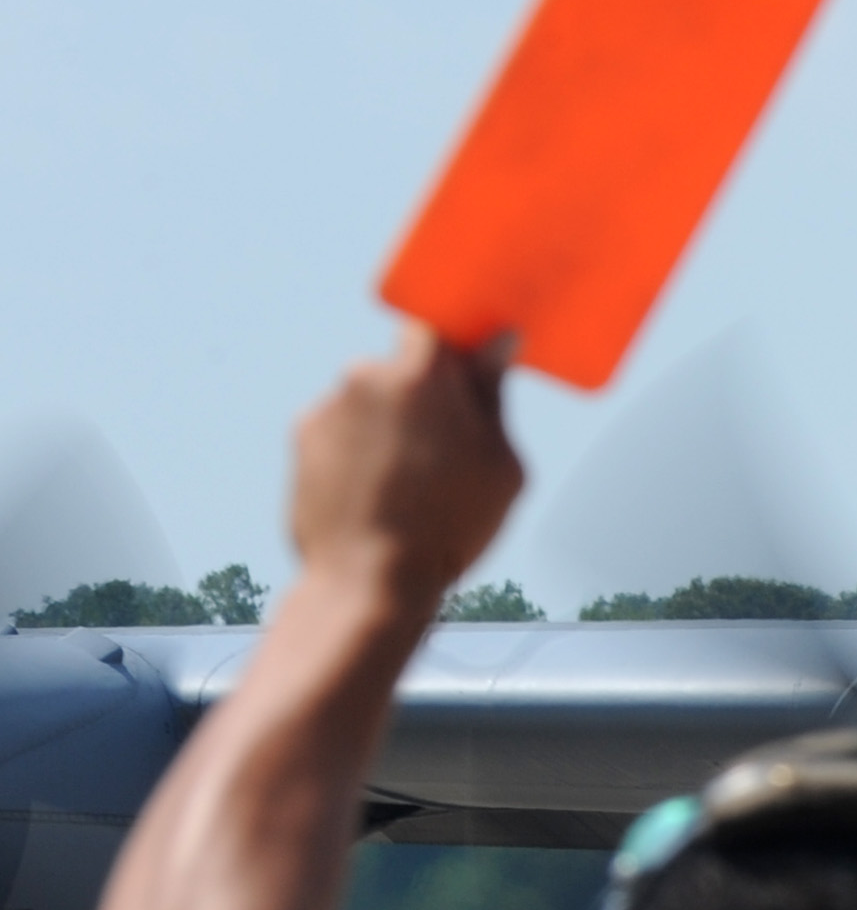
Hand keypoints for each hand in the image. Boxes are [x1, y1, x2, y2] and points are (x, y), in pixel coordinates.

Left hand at [283, 327, 520, 617]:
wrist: (369, 581)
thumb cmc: (449, 525)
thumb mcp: (501, 464)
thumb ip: (493, 395)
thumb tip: (498, 343)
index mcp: (423, 373)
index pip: (436, 327)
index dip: (454, 353)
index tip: (470, 377)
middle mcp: (366, 374)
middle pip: (403, 371)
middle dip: (424, 400)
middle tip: (447, 455)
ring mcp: (328, 405)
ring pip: (370, 403)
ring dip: (388, 428)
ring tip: (407, 489)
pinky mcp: (301, 436)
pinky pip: (340, 431)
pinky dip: (357, 453)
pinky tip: (375, 497)